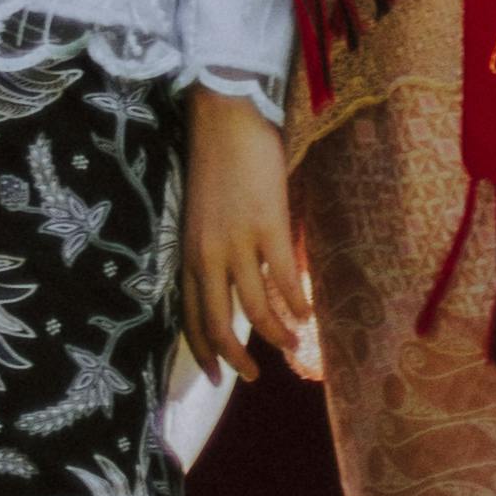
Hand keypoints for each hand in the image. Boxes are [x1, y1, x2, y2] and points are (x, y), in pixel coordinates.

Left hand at [181, 88, 320, 383]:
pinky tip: (305, 311)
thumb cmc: (213, 161)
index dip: (203, 351)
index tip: (215, 378)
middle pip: (218, 324)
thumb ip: (207, 252)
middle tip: (252, 376)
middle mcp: (208, 254)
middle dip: (236, 359)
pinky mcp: (269, 226)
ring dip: (275, 335)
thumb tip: (227, 287)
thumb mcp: (198, 216)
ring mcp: (239, 242)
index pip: (191, 316)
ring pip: (256, 310)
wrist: (227, 117)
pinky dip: (296, 303)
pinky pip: (284, 280)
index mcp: (189, 251)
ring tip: (290, 343)